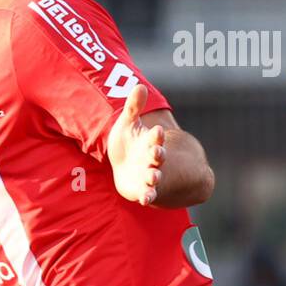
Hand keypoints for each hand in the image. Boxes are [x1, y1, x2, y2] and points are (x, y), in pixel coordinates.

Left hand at [107, 85, 164, 205]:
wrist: (127, 168)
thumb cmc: (129, 144)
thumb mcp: (128, 125)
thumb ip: (133, 107)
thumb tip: (139, 86)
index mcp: (150, 142)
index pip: (155, 137)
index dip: (156, 134)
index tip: (157, 130)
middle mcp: (152, 159)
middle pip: (158, 156)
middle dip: (158, 154)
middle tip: (158, 152)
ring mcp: (149, 175)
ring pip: (155, 176)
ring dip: (155, 176)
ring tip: (153, 176)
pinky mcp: (143, 189)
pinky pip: (147, 194)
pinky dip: (148, 196)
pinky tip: (145, 198)